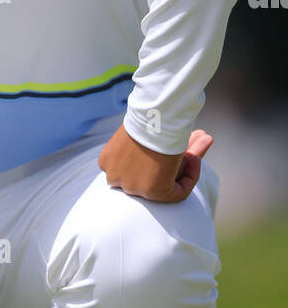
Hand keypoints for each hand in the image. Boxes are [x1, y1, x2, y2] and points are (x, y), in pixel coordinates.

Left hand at [98, 124, 213, 202]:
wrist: (155, 115)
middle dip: (172, 160)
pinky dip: (190, 177)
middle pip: (147, 174)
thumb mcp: (138, 128)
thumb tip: (152, 142)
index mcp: (107, 161)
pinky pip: (177, 192)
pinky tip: (196, 159)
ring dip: (184, 166)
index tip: (168, 143)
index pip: (131, 167)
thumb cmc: (147, 114)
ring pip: (162, 183)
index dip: (154, 156)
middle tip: (193, 142)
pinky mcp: (153, 191)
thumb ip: (143, 143)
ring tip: (199, 145)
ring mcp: (132, 186)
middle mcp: (115, 177)